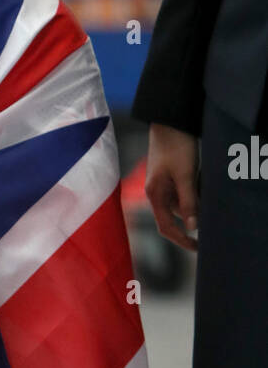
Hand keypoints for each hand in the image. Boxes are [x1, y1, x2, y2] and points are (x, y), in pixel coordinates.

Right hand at [143, 123, 199, 252]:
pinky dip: (196, 192)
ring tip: (208, 192)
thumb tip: (193, 227)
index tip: (198, 247)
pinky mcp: (171, 176)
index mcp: (154, 195)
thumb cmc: (175, 146)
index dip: (181, 240)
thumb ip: (189, 201)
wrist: (170, 120)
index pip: (166, 227)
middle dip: (194, 218)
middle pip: (176, 216)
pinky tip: (205, 182)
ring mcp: (164, 184)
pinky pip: (185, 192)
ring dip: (197, 203)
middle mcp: (157, 193)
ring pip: (183, 203)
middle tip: (213, 221)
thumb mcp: (186, 174)